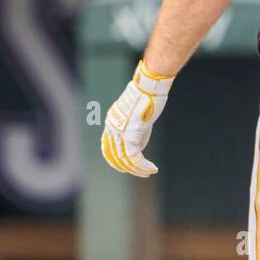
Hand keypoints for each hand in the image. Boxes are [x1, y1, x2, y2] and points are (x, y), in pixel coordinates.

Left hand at [101, 59, 173, 177]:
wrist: (149, 85)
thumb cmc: (147, 96)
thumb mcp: (139, 116)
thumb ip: (136, 132)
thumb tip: (138, 148)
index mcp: (111, 122)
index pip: (107, 147)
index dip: (115, 160)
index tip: (126, 167)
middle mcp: (111, 128)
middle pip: (114, 156)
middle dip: (127, 168)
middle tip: (140, 173)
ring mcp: (119, 132)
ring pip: (124, 160)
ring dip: (137, 170)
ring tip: (148, 173)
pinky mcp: (130, 135)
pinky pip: (135, 157)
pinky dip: (143, 165)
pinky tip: (152, 168)